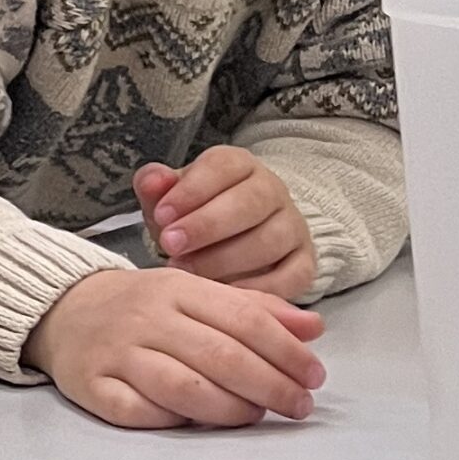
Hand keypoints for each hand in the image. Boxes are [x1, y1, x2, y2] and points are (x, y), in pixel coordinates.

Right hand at [27, 268, 327, 428]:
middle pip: (221, 357)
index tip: (315, 377)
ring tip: (255, 415)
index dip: (287, 352)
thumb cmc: (141, 306)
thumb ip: (254, 309)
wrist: (59, 308)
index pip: (244, 320)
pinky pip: (141, 413)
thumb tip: (314, 328)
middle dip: (272, 386)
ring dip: (232, 409)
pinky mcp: (92, 387)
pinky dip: (175, 421)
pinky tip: (197, 422)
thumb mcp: (193, 292)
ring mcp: (116, 354)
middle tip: (300, 406)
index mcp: (175, 288)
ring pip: (185, 389)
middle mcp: (146, 318)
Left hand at [137, 149, 317, 299]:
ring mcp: (293, 226)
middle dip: (207, 226)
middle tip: (171, 245)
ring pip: (270, 240)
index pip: (223, 166)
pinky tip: (224, 294)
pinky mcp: (305, 262)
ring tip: (188, 271)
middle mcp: (272, 191)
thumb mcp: (168, 197)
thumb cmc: (191, 215)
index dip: (191, 191)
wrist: (227, 240)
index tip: (162, 216)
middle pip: (250, 203)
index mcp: (239, 165)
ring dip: (226, 259)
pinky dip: (259, 288)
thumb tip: (153, 181)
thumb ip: (155, 186)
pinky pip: (292, 276)